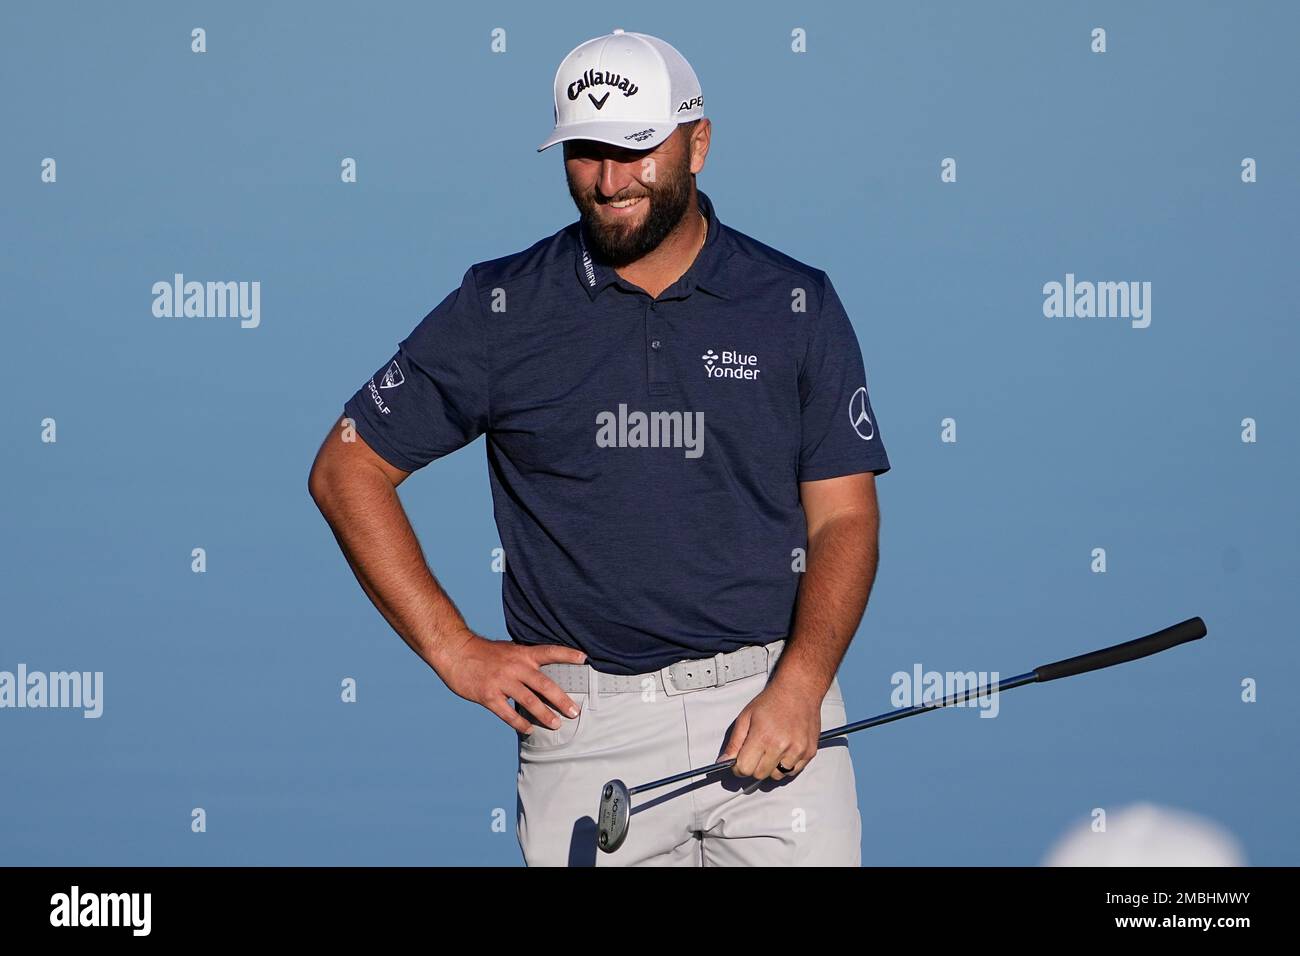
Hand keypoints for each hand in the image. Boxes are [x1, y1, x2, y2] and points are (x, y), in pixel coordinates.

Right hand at [437, 633, 587, 735]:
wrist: (455, 651)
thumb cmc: (482, 652)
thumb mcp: (507, 650)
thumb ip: (523, 661)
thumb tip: (542, 677)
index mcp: (521, 653)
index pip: (549, 652)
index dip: (567, 654)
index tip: (584, 658)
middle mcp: (515, 667)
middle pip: (544, 684)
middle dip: (561, 700)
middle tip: (575, 712)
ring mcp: (502, 681)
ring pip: (529, 701)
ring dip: (544, 715)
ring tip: (556, 725)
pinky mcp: (488, 695)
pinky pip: (508, 713)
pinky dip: (520, 723)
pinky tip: (529, 729)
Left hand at [719, 678, 823, 781]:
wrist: (799, 690)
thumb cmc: (772, 701)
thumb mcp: (746, 717)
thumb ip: (734, 742)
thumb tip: (724, 762)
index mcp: (763, 736)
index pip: (745, 769)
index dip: (739, 767)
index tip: (740, 762)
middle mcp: (781, 746)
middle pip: (760, 775)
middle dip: (754, 767)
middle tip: (756, 753)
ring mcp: (797, 751)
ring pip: (777, 776)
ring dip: (771, 767)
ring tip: (772, 749)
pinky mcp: (809, 752)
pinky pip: (793, 772)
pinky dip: (787, 765)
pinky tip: (785, 750)